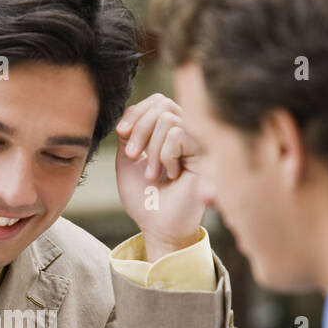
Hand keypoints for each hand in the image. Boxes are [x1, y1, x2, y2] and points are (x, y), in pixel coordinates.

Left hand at [115, 94, 204, 260]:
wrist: (158, 226)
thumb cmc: (144, 199)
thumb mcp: (127, 161)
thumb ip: (128, 134)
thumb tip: (131, 111)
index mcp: (169, 132)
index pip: (156, 101)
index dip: (136, 112)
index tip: (121, 133)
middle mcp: (187, 132)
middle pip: (162, 103)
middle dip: (140, 128)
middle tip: (132, 156)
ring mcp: (198, 141)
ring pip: (168, 118)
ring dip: (152, 149)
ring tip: (152, 175)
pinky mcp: (206, 152)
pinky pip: (178, 134)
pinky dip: (166, 155)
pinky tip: (172, 175)